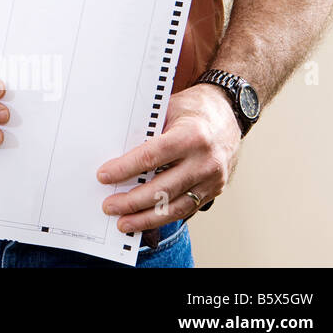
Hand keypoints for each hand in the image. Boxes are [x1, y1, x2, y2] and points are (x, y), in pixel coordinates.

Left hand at [97, 83, 240, 232]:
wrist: (228, 116)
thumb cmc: (193, 110)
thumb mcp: (168, 110)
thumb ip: (146, 130)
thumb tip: (114, 149)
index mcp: (191, 136)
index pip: (151, 157)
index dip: (125, 169)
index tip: (103, 176)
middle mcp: (205, 161)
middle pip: (162, 188)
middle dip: (132, 201)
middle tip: (109, 206)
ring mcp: (212, 179)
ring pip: (175, 206)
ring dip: (146, 218)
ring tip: (123, 222)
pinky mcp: (214, 190)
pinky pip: (186, 208)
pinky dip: (164, 216)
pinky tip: (145, 219)